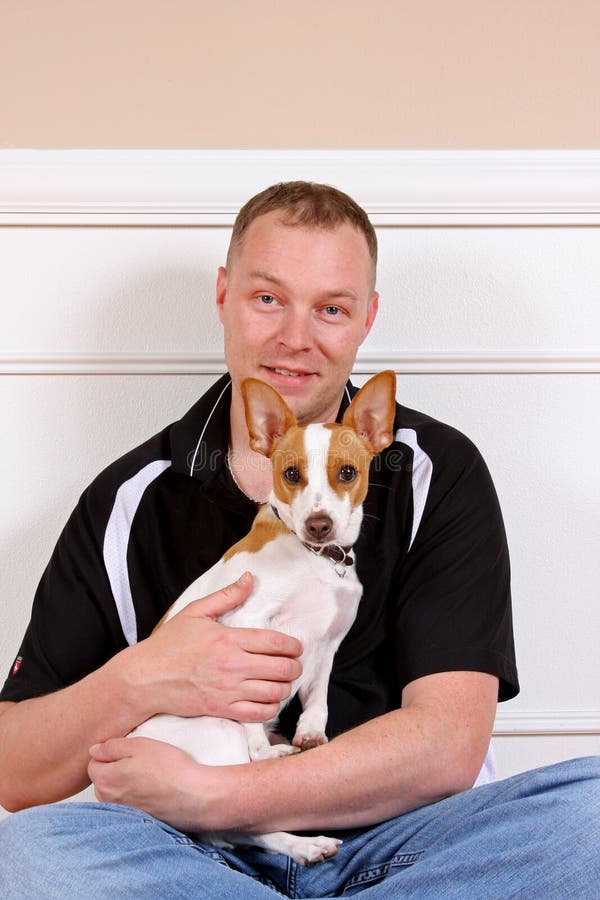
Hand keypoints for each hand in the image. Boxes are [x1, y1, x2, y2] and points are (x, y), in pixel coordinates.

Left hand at [89, 736, 218, 831]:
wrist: (196, 796)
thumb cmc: (170, 769)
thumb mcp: (139, 745)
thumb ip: (111, 746)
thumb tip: (95, 749)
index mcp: (105, 781)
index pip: (93, 763)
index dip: (110, 752)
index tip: (128, 749)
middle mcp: (109, 802)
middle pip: (103, 779)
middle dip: (116, 768)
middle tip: (141, 759)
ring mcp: (124, 813)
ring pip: (117, 791)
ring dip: (127, 782)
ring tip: (150, 774)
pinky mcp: (139, 820)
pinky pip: (131, 803)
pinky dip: (139, 795)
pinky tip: (156, 788)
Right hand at [118, 572, 302, 723]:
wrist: (145, 678)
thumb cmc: (169, 644)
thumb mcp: (196, 612)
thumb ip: (227, 596)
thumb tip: (249, 578)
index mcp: (228, 639)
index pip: (275, 642)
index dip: (293, 646)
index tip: (296, 647)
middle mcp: (232, 665)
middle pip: (282, 668)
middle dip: (294, 666)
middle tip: (293, 664)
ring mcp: (228, 689)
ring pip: (274, 692)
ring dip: (285, 687)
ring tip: (282, 681)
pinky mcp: (221, 709)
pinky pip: (258, 713)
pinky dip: (270, 708)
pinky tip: (268, 699)